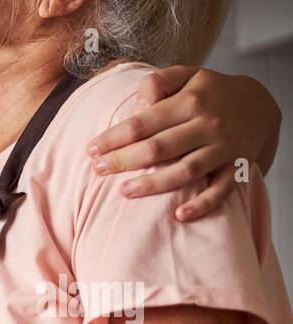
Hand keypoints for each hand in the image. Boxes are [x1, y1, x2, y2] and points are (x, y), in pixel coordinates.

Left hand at [86, 66, 281, 220]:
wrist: (262, 105)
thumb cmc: (212, 93)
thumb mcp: (189, 75)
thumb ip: (160, 81)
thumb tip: (139, 99)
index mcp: (192, 101)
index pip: (144, 122)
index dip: (114, 137)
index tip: (91, 150)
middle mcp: (208, 125)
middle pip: (159, 148)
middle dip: (124, 160)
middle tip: (97, 170)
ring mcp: (224, 148)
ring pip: (185, 171)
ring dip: (154, 184)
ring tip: (124, 192)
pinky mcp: (238, 167)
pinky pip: (221, 190)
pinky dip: (202, 204)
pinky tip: (179, 216)